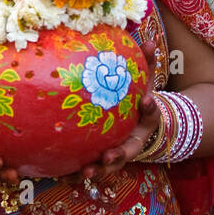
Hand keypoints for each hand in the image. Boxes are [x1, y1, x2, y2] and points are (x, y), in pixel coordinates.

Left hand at [73, 39, 159, 182]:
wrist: (136, 124)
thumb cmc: (137, 99)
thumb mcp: (144, 82)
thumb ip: (147, 63)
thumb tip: (150, 40)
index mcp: (145, 122)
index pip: (151, 114)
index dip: (151, 108)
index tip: (147, 100)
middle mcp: (132, 142)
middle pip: (127, 153)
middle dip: (117, 156)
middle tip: (107, 155)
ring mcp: (117, 155)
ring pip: (108, 167)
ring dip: (97, 171)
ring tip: (85, 172)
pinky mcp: (100, 161)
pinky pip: (88, 169)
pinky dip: (77, 174)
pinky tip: (62, 175)